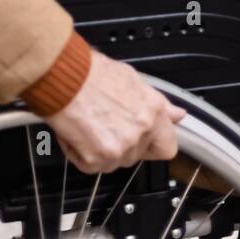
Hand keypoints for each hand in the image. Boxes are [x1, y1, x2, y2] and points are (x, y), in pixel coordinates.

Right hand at [46, 49, 184, 174]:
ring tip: (90, 122)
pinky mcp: (96, 160)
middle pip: (136, 155)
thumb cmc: (91, 73)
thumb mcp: (132, 79)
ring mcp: (119, 149)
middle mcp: (140, 133)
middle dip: (123, 143)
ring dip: (102, 149)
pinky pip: (91, 166)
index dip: (154, 144)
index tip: (145, 139)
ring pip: (115, 162)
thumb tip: (177, 114)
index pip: (167, 147)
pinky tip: (78, 131)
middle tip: (106, 122)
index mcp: (152, 113)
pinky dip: (82, 153)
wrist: (62, 76)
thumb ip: (157, 103)